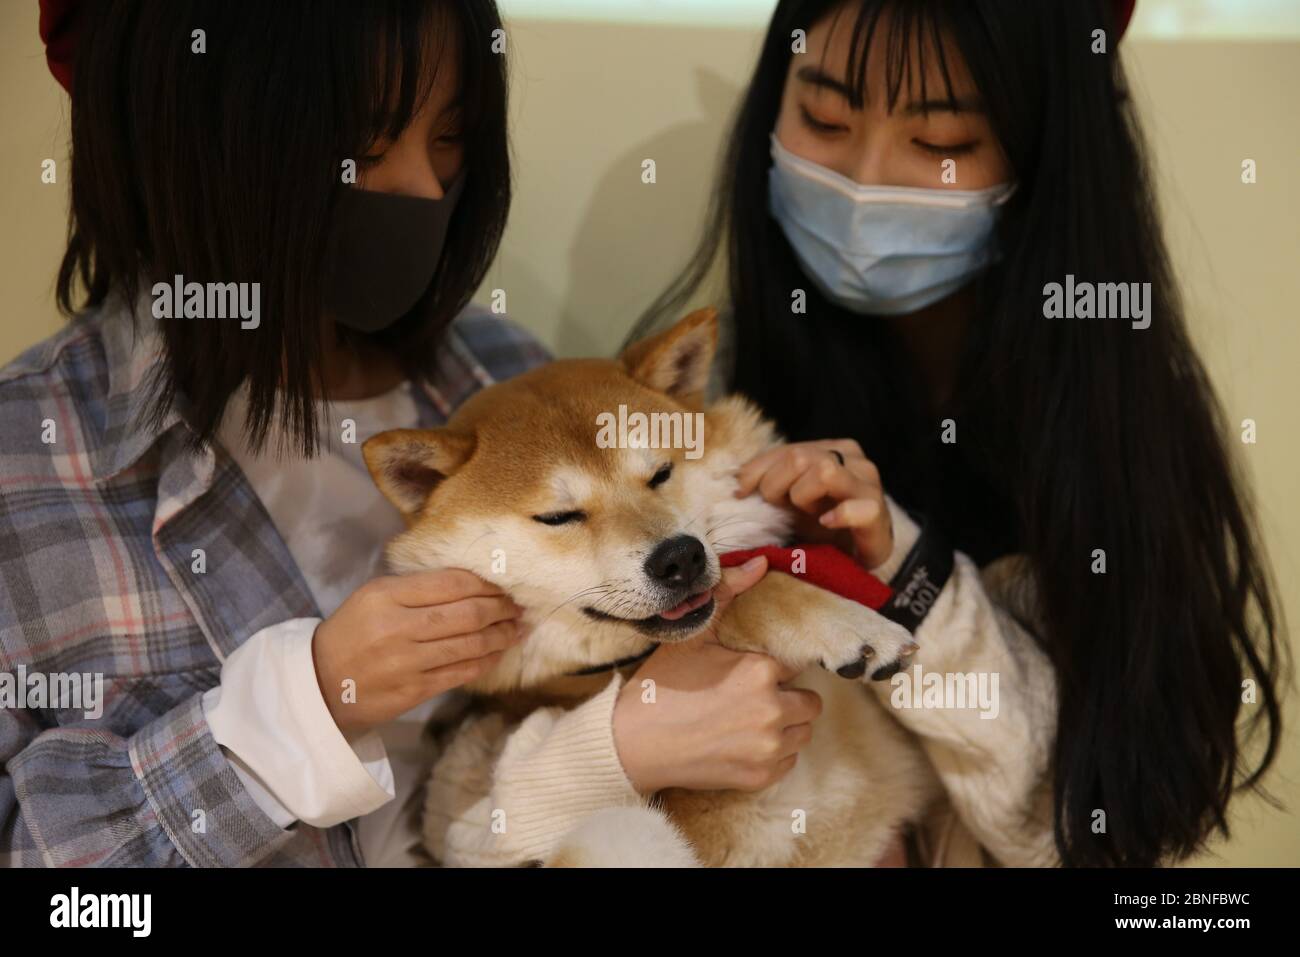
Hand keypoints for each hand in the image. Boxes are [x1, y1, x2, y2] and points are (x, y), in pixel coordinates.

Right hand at [312, 569, 522, 733]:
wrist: (319, 684)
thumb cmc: (352, 632)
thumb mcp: (373, 597)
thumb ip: (416, 588)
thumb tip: (470, 583)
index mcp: (386, 596)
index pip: (450, 583)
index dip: (485, 584)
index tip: (504, 584)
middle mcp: (398, 627)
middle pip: (466, 614)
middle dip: (501, 609)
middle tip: (519, 606)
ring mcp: (407, 662)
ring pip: (469, 645)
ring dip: (501, 636)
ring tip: (519, 628)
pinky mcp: (413, 691)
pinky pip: (460, 673)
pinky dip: (485, 661)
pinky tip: (499, 652)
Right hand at [612, 556, 823, 793]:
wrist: (633, 743)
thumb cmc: (662, 687)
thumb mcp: (694, 637)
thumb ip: (729, 595)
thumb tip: (760, 562)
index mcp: (761, 672)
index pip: (795, 666)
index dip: (773, 669)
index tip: (752, 673)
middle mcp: (773, 711)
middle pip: (809, 701)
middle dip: (786, 697)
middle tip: (751, 698)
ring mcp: (769, 749)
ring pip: (803, 731)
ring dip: (785, 725)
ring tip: (748, 719)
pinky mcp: (761, 777)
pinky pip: (789, 760)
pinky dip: (773, 753)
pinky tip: (743, 742)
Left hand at [735, 438, 893, 568]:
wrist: (859, 553)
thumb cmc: (822, 523)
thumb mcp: (791, 497)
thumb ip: (769, 480)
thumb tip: (737, 481)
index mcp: (831, 449)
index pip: (785, 449)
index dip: (757, 471)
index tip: (742, 493)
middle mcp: (852, 459)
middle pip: (798, 457)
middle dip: (776, 485)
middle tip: (781, 508)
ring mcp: (868, 484)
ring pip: (824, 472)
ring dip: (803, 497)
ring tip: (808, 516)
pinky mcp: (877, 512)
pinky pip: (856, 508)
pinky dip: (838, 516)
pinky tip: (827, 523)